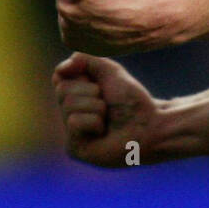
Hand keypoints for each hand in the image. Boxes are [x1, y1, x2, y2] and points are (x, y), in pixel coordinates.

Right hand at [52, 51, 162, 166]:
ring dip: (97, 108)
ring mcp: (70, 132)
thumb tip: (62, 69)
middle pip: (62, 90)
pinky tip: (104, 131)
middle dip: (92, 92)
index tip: (99, 84)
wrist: (149, 124)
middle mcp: (69, 113)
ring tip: (108, 118)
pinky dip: (95, 122)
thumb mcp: (110, 71)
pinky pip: (74, 122)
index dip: (82, 76)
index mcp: (74, 95)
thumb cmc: (131, 101)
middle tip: (107, 105)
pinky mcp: (74, 148)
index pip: (59, 76)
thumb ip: (85, 59)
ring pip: (68, 106)